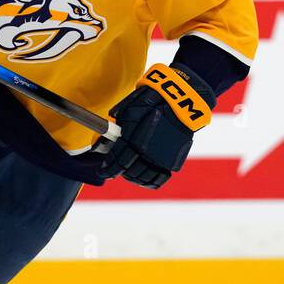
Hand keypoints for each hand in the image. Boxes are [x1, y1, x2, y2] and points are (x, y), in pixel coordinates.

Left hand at [98, 63, 214, 188]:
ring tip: (128, 175)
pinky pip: (160, 177)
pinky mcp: (173, 160)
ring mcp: (160, 158)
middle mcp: (146, 153)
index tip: (102, 171)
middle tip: (114, 171)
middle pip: (129, 172)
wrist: (180, 102)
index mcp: (133, 141)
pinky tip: (144, 180)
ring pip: (143, 177)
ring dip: (133, 178)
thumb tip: (108, 128)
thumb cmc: (153, 101)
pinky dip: (150, 182)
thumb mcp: (130, 107)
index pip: (117, 162)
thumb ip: (118, 121)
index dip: (108, 169)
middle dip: (118, 173)